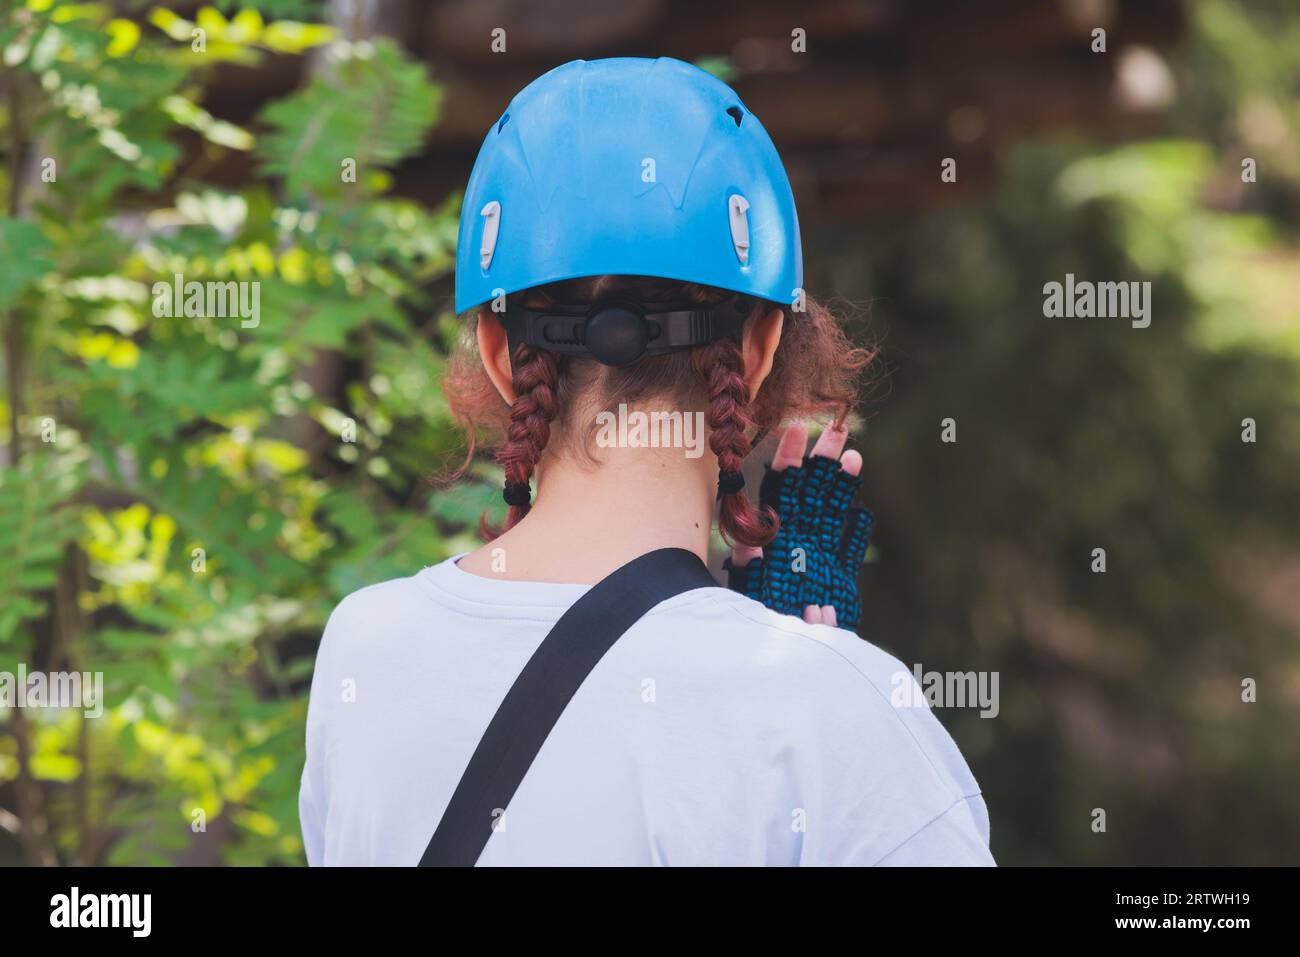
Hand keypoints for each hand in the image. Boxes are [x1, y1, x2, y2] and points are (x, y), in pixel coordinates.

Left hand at [725, 422, 872, 629]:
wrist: (771, 661)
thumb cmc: (748, 620)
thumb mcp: (746, 589)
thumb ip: (751, 566)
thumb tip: (752, 543)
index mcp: (770, 534)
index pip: (779, 488)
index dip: (788, 459)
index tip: (797, 429)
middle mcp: (793, 540)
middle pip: (810, 490)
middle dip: (821, 458)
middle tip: (836, 425)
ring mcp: (816, 557)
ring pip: (832, 513)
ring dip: (842, 485)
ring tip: (852, 454)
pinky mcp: (834, 581)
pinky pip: (846, 553)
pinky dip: (854, 535)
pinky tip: (862, 514)